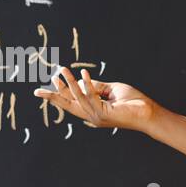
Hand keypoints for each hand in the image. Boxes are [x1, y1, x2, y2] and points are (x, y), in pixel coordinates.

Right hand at [32, 66, 155, 130]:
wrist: (149, 113)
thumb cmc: (134, 102)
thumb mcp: (112, 89)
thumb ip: (97, 86)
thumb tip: (82, 78)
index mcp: (92, 111)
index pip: (71, 103)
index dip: (59, 94)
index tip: (46, 86)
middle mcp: (92, 116)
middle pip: (67, 105)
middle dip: (52, 97)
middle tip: (36, 91)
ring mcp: (97, 117)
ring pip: (77, 98)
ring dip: (69, 83)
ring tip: (62, 69)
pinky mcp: (104, 115)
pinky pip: (91, 97)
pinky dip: (87, 85)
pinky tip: (84, 73)